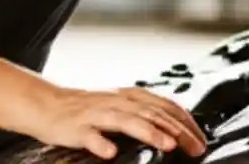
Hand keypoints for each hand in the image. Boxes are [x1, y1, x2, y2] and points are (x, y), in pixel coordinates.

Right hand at [26, 86, 207, 159]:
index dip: (185, 121)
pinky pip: (90, 135)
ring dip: (148, 132)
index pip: (165, 105)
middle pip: (152, 113)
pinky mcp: (77, 127)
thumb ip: (145, 113)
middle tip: (194, 147)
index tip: (200, 138)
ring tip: (166, 144)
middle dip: (176, 130)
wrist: (48, 105)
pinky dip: (101, 143)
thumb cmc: (87, 108)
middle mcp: (117, 101)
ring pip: (126, 120)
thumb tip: (175, 127)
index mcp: (130, 96)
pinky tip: (110, 152)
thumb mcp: (121, 105)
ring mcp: (97, 113)